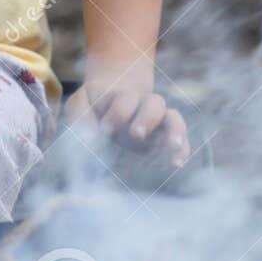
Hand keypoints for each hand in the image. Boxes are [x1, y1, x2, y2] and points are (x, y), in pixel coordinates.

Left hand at [67, 62, 189, 169]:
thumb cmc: (91, 107)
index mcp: (122, 96)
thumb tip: (89, 139)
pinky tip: (177, 164)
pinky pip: (181, 139)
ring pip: (173, 118)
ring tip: (172, 146)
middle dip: (147, 119)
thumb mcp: (79, 106)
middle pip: (154, 104)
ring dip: (174, 131)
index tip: (105, 128)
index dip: (119, 113)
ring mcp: (157, 122)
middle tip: (136, 134)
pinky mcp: (164, 139)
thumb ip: (80, 115)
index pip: (127, 99)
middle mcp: (143, 106)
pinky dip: (182, 150)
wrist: (107, 108)